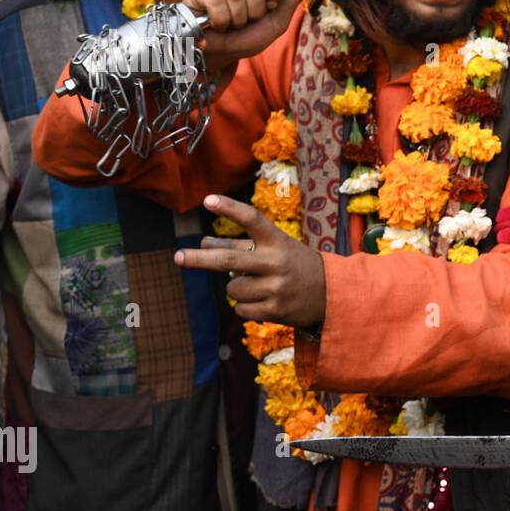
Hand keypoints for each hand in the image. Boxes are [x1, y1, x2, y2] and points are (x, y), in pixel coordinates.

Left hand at [175, 194, 326, 327]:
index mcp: (278, 242)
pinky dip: (245, 306)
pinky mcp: (275, 310)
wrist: (332, 295)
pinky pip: (241, 309)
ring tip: (256, 287)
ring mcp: (276, 288)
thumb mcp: (275, 250)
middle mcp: (277, 263)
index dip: (230, 209)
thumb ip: (240, 246)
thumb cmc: (296, 265)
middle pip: (230, 260)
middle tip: (177, 256)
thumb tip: (203, 244)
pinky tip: (263, 302)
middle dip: (199, 259)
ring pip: (233, 289)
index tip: (208, 200)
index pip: (253, 220)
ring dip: (236, 288)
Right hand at [184, 0, 314, 72]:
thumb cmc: (244, 38)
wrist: (218, 53)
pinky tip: (215, 23)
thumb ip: (290, 2)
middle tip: (246, 20)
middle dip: (253, 11)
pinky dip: (220, 20)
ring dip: (236, 18)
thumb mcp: (273, 25)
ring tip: (230, 23)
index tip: (270, 6)